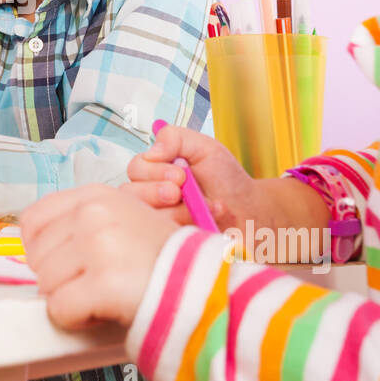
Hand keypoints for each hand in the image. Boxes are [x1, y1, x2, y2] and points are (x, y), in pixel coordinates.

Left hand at [21, 184, 191, 329]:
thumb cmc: (163, 259)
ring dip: (68, 299)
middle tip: (92, 285)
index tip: (58, 265)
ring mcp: (98, 245)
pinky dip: (75, 320)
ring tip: (102, 296)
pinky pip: (59, 309)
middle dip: (58, 279)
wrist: (202, 285)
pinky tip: (101, 312)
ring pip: (45, 284)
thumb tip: (35, 251)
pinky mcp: (103, 281)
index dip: (37, 249)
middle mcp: (93, 213)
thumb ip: (82, 224)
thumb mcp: (123, 220)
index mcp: (95, 196)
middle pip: (36, 257)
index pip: (33, 220)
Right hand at [127, 125, 267, 232]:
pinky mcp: (167, 241)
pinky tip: (201, 223)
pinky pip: (157, 239)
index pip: (135, 168)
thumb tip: (152, 151)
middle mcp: (151, 195)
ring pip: (144, 217)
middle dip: (155, 192)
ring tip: (199, 209)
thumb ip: (176, 138)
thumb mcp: (205, 148)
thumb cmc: (227, 180)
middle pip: (129, 194)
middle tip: (179, 193)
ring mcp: (158, 220)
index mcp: (156, 171)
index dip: (153, 172)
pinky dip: (181, 229)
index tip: (180, 175)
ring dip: (172, 212)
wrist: (250, 211)